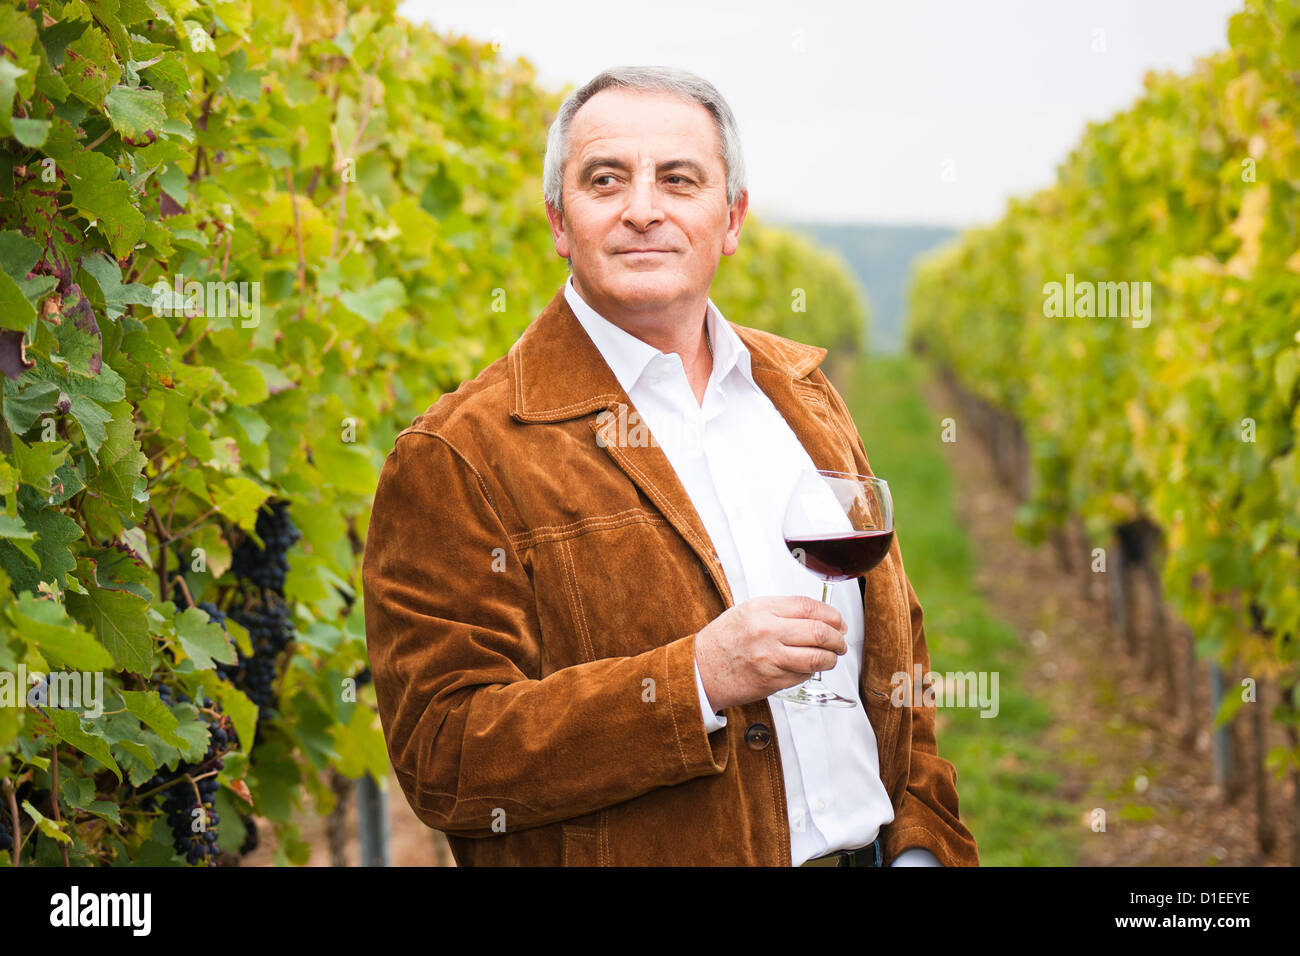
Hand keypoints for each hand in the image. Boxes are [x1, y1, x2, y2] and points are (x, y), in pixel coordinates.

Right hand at [694, 595, 848, 711]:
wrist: (701, 669)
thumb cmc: (724, 639)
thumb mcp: (748, 611)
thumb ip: (781, 610)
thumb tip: (817, 615)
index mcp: (761, 610)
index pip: (808, 607)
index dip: (831, 614)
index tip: (838, 621)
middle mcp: (767, 631)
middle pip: (819, 632)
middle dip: (837, 638)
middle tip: (840, 640)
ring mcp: (770, 658)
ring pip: (817, 657)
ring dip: (831, 658)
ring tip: (831, 656)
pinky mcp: (772, 680)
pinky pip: (804, 675)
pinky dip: (812, 671)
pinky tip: (808, 667)